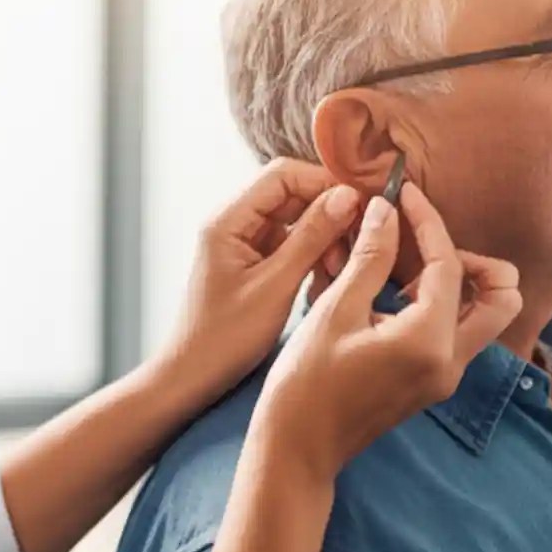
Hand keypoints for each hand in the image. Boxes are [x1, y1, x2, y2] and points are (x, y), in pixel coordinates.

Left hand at [160, 159, 363, 402]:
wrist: (191, 376)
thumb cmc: (223, 339)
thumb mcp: (275, 286)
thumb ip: (311, 238)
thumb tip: (347, 197)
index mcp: (227, 220)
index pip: (282, 175)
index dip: (324, 183)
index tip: (360, 205)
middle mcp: (232, 223)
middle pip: (291, 194)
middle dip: (328, 213)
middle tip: (356, 243)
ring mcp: (242, 243)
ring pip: (295, 220)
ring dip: (323, 237)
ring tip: (341, 268)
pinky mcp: (252, 263)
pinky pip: (289, 244)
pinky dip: (312, 256)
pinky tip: (326, 279)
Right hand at [255, 183, 521, 478]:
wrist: (298, 447)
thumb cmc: (306, 383)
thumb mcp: (334, 310)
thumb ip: (370, 257)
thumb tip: (387, 210)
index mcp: (430, 341)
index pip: (449, 265)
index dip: (427, 222)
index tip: (403, 193)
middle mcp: (451, 361)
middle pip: (500, 295)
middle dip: (470, 257)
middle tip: (423, 240)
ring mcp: (445, 376)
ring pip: (484, 314)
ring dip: (456, 279)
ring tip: (402, 264)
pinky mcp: (431, 381)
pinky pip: (455, 331)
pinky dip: (438, 302)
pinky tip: (392, 291)